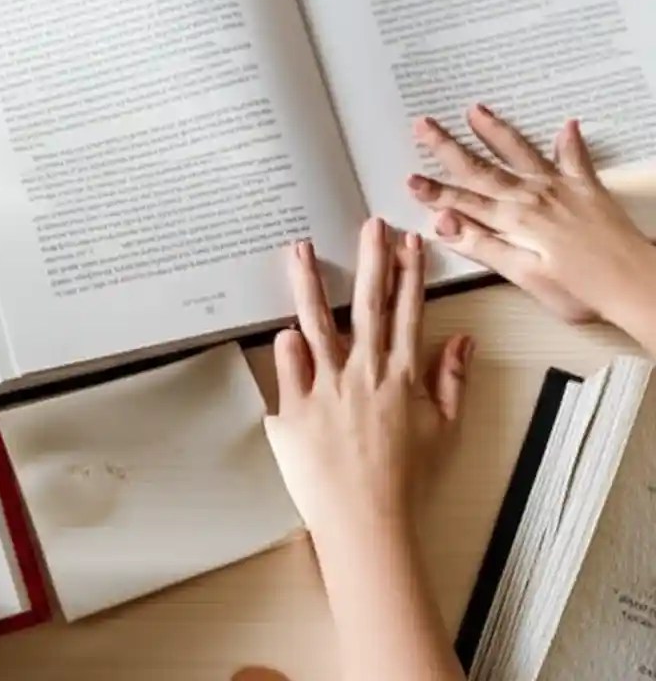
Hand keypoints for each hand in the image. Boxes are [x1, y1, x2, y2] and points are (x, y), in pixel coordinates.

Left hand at [264, 219, 471, 546]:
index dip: (409, 274)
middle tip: (369, 224)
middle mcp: (365, 374)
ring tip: (299, 249)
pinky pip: (288, 368)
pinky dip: (286, 346)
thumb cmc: (405, 480)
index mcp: (402, 377)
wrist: (367, 521)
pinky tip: (283, 325)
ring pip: (317, 323)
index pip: (408, 313)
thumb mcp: (443, 429)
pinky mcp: (295, 409)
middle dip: (370, 260)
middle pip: (368, 305)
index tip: (408, 241)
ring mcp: (327, 389)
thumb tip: (463, 340)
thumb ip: (452, 381)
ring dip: (309, 282)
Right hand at [408, 106, 655, 324]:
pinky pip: (576, 158)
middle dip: (448, 146)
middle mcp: (534, 198)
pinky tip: (565, 126)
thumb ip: (484, 245)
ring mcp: (561, 189)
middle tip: (424, 125)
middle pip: (482, 168)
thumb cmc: (582, 289)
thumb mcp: (524, 275)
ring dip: (495, 131)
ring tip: (475, 111)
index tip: (410, 179)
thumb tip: (445, 224)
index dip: (433, 191)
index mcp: (515, 220)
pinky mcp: (588, 190)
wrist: (637, 284)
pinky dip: (569, 142)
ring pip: (520, 153)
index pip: (462, 200)